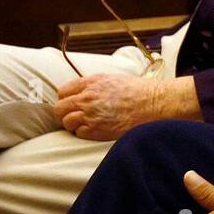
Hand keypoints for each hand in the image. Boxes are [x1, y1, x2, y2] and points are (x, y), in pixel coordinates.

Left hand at [53, 74, 195, 139]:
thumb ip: (93, 85)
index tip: (70, 103)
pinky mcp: (97, 130)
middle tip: (73, 116)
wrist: (154, 103)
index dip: (65, 99)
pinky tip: (96, 130)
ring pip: (66, 122)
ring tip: (86, 124)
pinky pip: (79, 134)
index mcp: (91, 83)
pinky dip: (84, 133)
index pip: (63, 92)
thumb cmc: (138, 91)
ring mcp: (90, 115)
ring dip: (73, 124)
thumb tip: (80, 92)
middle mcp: (87, 98)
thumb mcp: (112, 79)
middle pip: (59, 108)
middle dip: (64, 113)